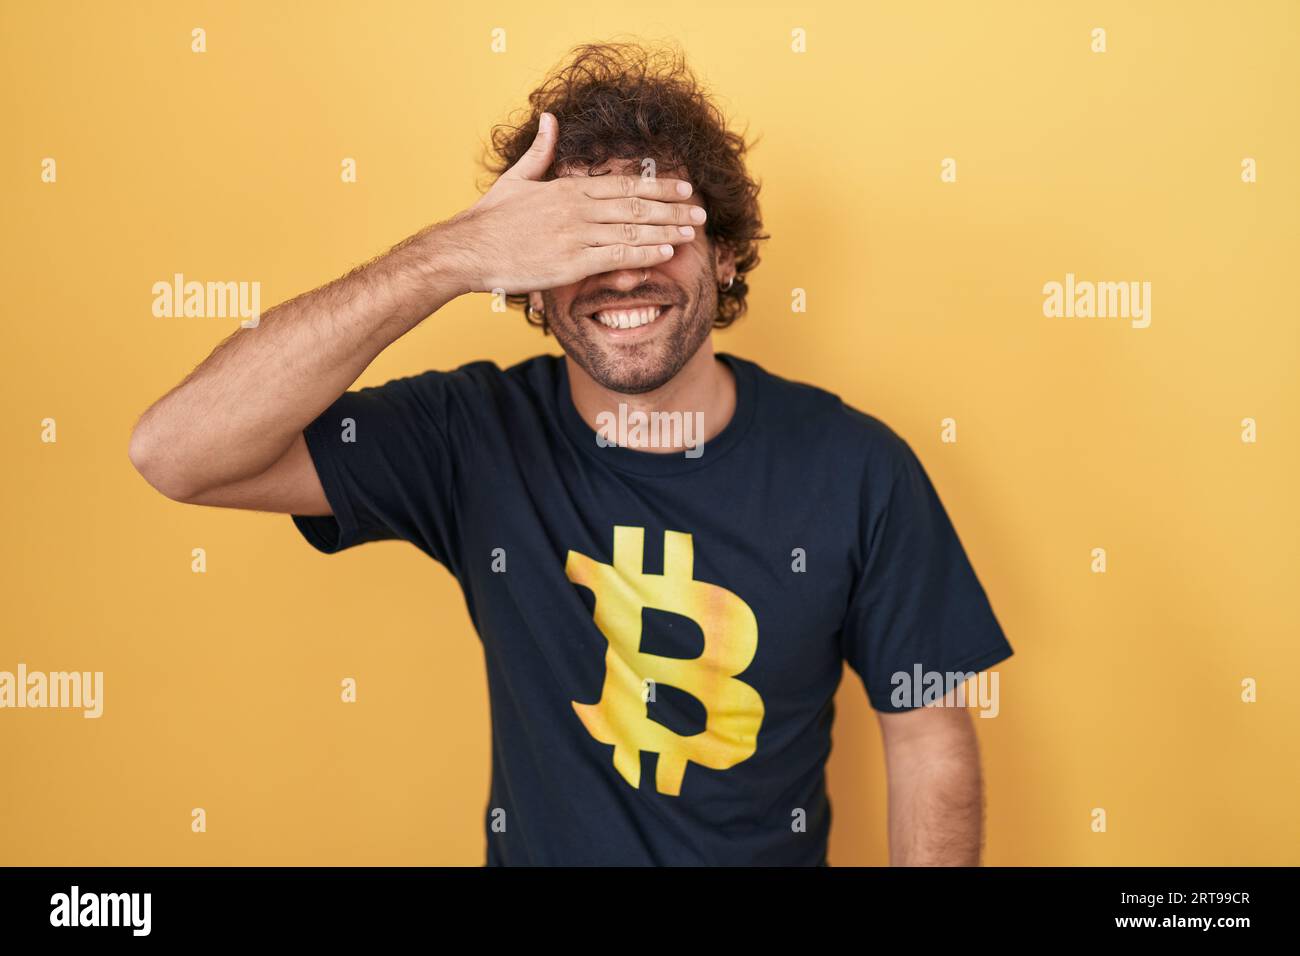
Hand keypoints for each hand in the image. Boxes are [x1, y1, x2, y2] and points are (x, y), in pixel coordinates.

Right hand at [444, 113, 703, 294]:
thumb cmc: (490, 219)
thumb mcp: (517, 177)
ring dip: (666, 230)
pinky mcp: (572, 263)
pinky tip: (665, 251)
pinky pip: (617, 256)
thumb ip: (540, 150)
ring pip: (633, 229)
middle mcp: (578, 209)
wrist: (468, 249)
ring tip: (692, 232)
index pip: (624, 184)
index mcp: (568, 188)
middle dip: (673, 209)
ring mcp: (577, 236)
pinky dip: (645, 252)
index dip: (658, 187)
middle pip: (636, 205)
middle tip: (701, 212)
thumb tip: (550, 117)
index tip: (684, 189)